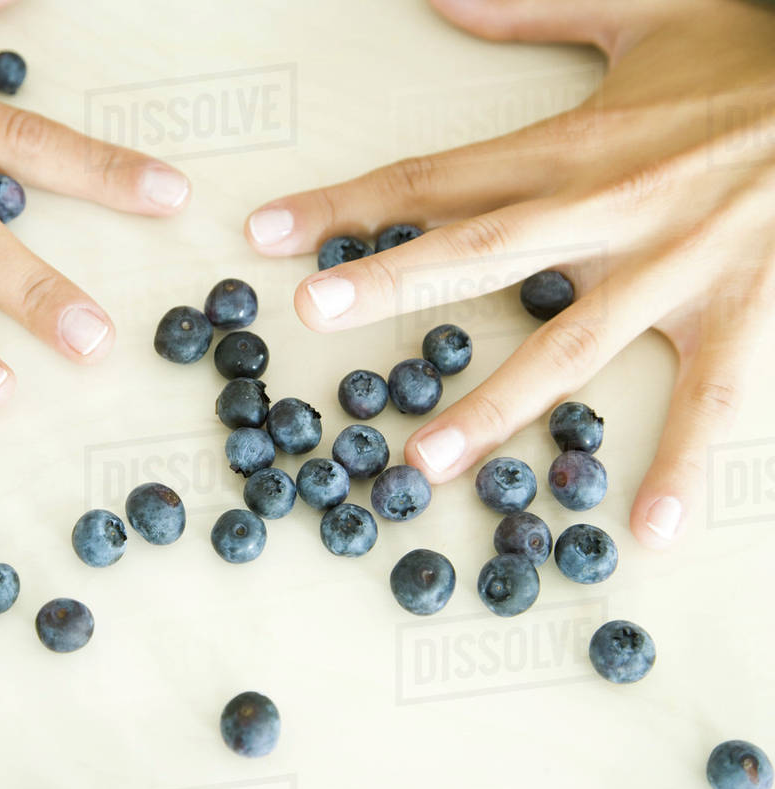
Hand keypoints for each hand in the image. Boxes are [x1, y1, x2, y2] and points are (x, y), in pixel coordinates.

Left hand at [243, 0, 774, 548]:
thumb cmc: (751, 61)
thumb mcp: (646, 13)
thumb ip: (533, 9)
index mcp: (577, 147)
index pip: (436, 177)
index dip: (348, 202)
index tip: (269, 232)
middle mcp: (613, 210)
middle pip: (485, 249)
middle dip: (397, 282)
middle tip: (313, 312)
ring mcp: (677, 267)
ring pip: (572, 345)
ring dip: (495, 407)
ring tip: (426, 460)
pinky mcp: (743, 311)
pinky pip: (711, 400)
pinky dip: (678, 464)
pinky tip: (642, 531)